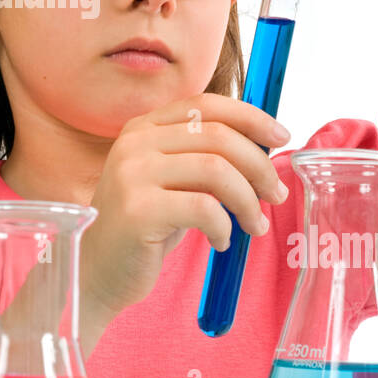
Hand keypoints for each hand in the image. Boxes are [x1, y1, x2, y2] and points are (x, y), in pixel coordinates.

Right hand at [80, 94, 290, 323]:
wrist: (96, 272)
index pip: (206, 104)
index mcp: (144, 128)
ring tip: (254, 225)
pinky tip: (220, 241)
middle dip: (259, 166)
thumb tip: (264, 146)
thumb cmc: (143, 228)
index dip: (251, 117)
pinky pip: (204, 208)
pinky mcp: (138, 210)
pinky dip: (224, 227)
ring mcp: (133, 174)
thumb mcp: (172, 182)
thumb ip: (203, 157)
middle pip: (218, 136)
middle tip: (276, 195)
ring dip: (248, 200)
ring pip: (217, 170)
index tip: (282, 137)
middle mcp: (135, 142)